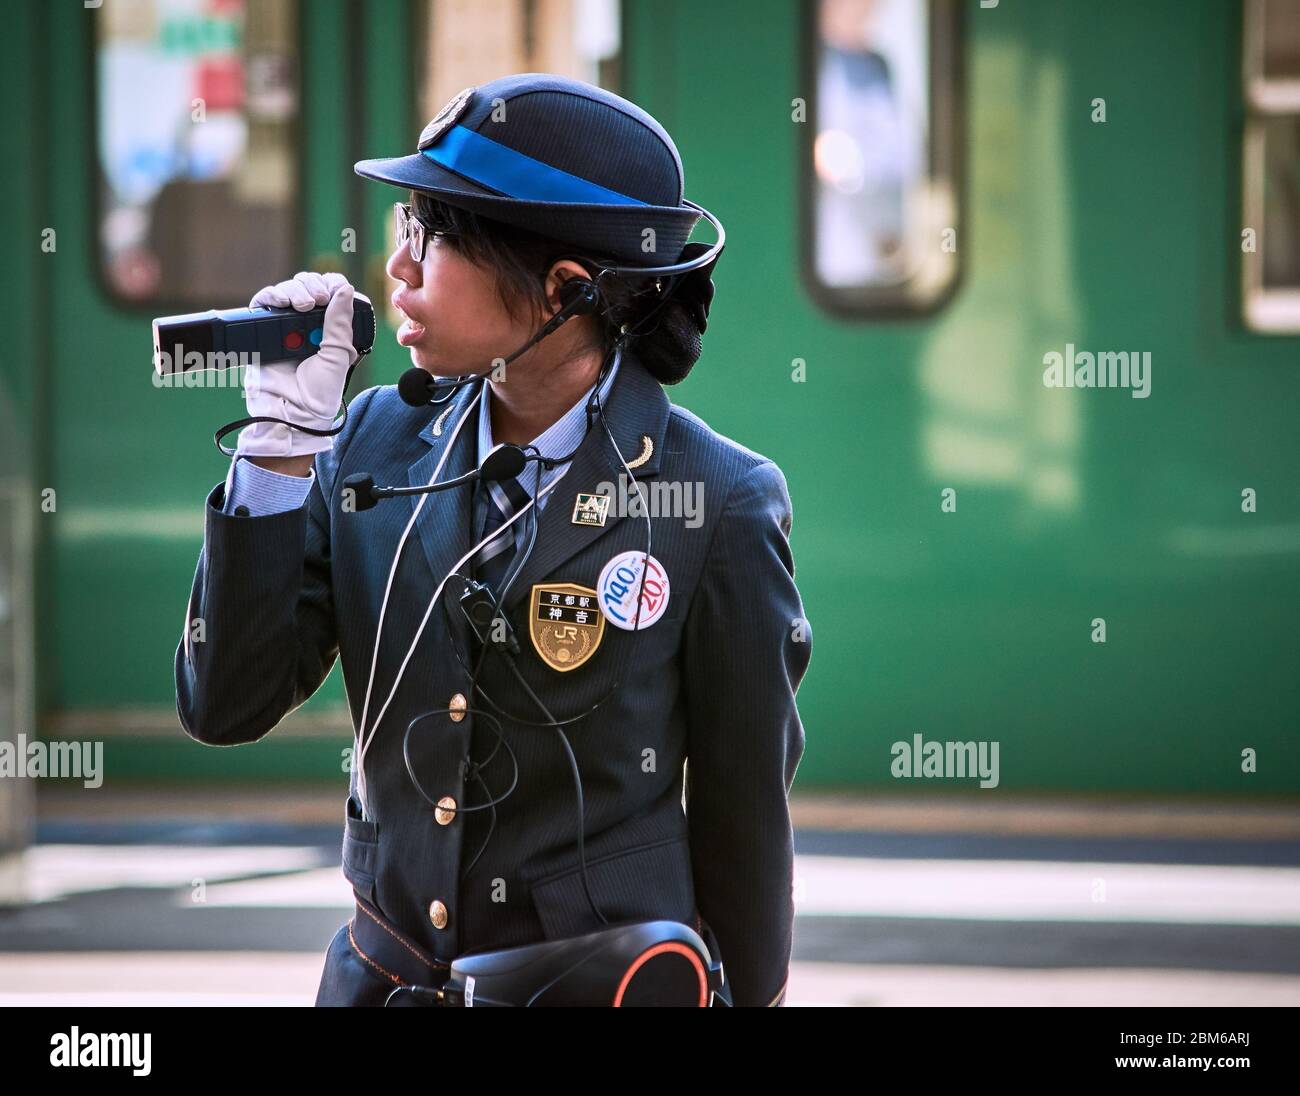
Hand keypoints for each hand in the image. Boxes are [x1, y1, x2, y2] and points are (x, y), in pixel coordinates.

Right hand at [235, 272, 359, 458]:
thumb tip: (346, 289)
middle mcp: (308, 323)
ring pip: (288, 290)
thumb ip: (340, 324)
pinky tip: (284, 303)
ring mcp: (285, 324)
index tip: (335, 290)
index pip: (332, 294)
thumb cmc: (319, 391)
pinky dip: (273, 296)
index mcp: (331, 329)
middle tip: (319, 300)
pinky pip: (265, 302)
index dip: (333, 285)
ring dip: (297, 290)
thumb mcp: (338, 356)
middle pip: (309, 286)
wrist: (291, 411)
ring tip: (304, 305)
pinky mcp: (263, 328)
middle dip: (314, 286)